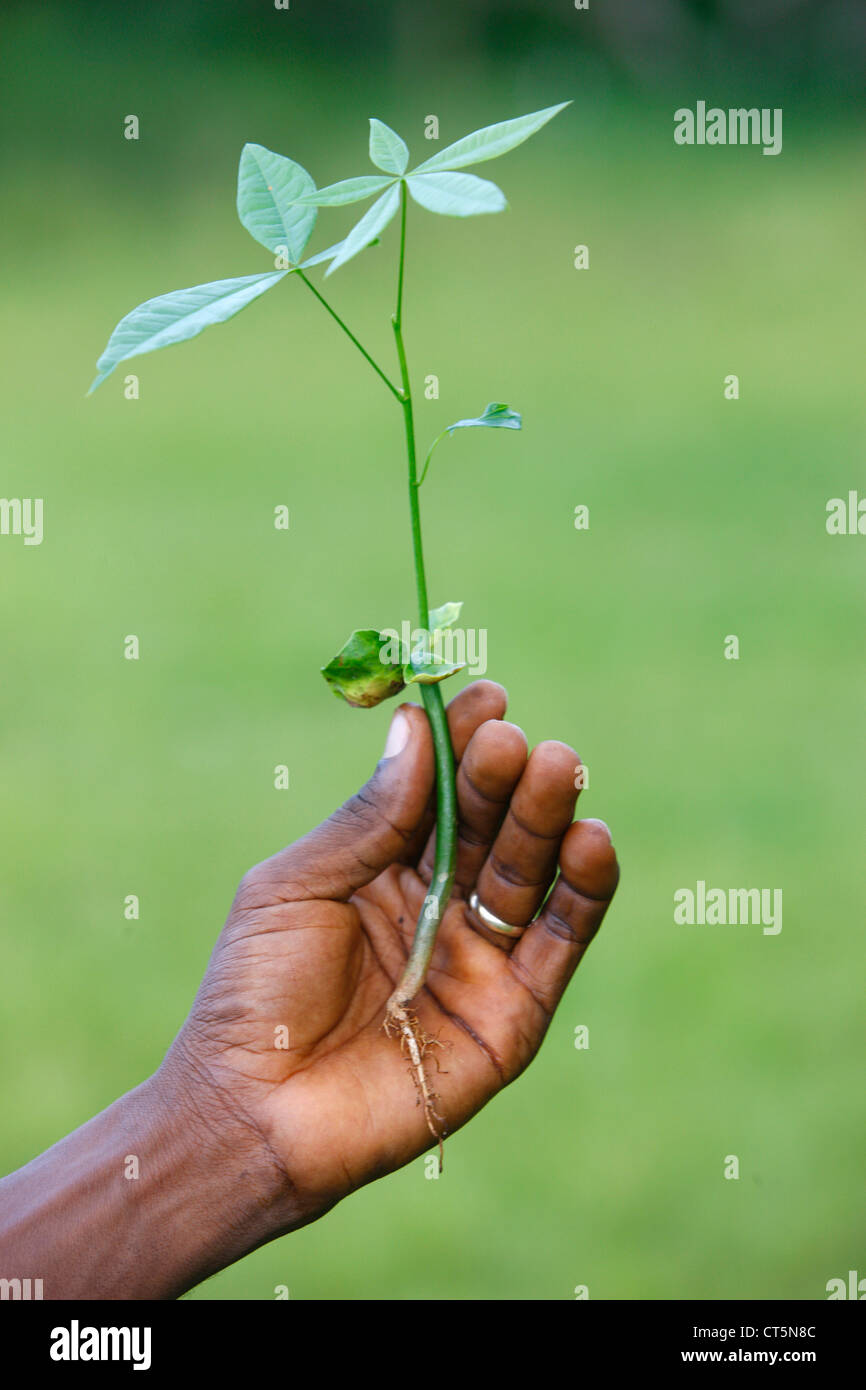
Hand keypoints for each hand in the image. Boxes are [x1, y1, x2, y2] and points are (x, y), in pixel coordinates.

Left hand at [164, 680, 618, 1236]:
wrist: (255, 1114)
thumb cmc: (253, 993)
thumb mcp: (298, 886)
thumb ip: (368, 818)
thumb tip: (417, 730)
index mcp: (382, 869)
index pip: (437, 794)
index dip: (462, 745)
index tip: (485, 696)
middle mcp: (438, 905)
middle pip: (489, 827)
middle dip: (505, 779)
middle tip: (516, 740)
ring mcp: (478, 958)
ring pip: (529, 873)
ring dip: (548, 819)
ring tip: (557, 768)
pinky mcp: (514, 1013)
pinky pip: (560, 943)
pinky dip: (584, 891)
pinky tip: (590, 840)